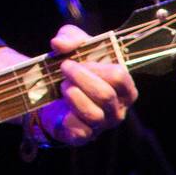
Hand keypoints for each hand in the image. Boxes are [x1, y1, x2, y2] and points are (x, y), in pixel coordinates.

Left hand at [38, 24, 137, 145]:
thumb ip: (70, 37)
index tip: (75, 60)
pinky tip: (60, 105)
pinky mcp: (84, 137)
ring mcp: (102, 125)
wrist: (51, 96)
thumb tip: (58, 44)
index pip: (119, 76)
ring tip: (62, 86)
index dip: (95, 66)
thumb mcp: (74, 46)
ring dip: (74, 96)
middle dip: (81, 78)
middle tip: (64, 69)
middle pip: (106, 95)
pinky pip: (80, 131)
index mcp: (124, 87)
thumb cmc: (74, 70)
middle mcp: (118, 108)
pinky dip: (67, 116)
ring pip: (94, 114)